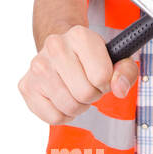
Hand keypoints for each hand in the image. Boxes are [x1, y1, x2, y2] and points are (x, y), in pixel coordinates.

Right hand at [19, 26, 137, 123]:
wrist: (59, 49)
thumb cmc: (89, 57)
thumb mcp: (115, 58)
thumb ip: (126, 72)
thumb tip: (118, 89)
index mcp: (79, 36)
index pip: (102, 77)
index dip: (106, 83)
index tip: (99, 76)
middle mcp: (54, 47)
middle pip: (85, 94)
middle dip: (91, 95)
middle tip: (87, 84)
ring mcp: (36, 67)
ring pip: (69, 107)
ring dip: (78, 106)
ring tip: (74, 91)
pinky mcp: (26, 86)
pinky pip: (52, 117)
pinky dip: (62, 114)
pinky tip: (61, 98)